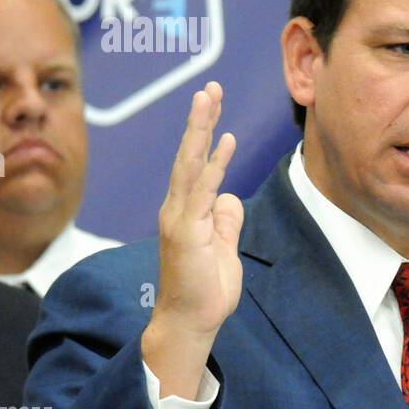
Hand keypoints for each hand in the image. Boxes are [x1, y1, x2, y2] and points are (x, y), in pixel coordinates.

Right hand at [141, 82, 243, 398]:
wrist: (191, 321)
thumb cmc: (205, 289)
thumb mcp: (224, 247)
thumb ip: (226, 221)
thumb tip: (230, 197)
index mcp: (187, 211)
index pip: (195, 163)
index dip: (204, 133)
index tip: (212, 104)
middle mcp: (178, 208)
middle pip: (188, 154)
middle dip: (200, 119)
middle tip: (210, 87)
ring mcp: (180, 218)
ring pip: (190, 164)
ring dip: (201, 129)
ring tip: (209, 97)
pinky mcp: (186, 232)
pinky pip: (202, 191)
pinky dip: (214, 164)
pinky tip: (225, 140)